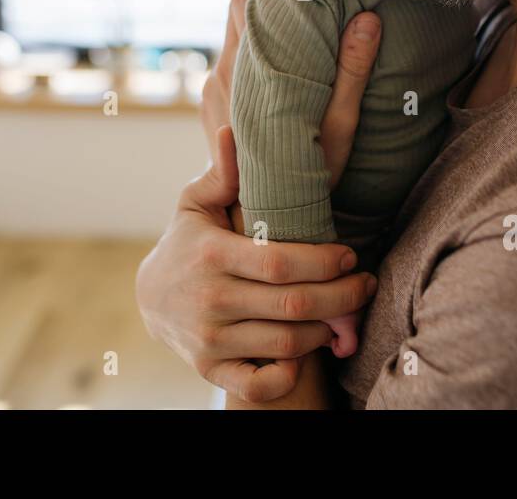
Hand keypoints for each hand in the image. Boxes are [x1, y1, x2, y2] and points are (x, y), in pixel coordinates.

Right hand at [136, 10, 382, 402]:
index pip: (280, 263)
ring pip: (286, 344)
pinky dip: (288, 376)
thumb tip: (235, 131)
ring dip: (326, 331)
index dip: (324, 262)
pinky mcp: (210, 370)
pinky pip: (259, 385)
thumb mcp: (196, 203)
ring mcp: (209, 340)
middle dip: (342, 297)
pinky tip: (306, 354)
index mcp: (211, 255)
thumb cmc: (188, 242)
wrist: (149, 299)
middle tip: (366, 284)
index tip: (351, 255)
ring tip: (346, 312)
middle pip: (293, 307)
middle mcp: (210, 301)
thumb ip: (224, 174)